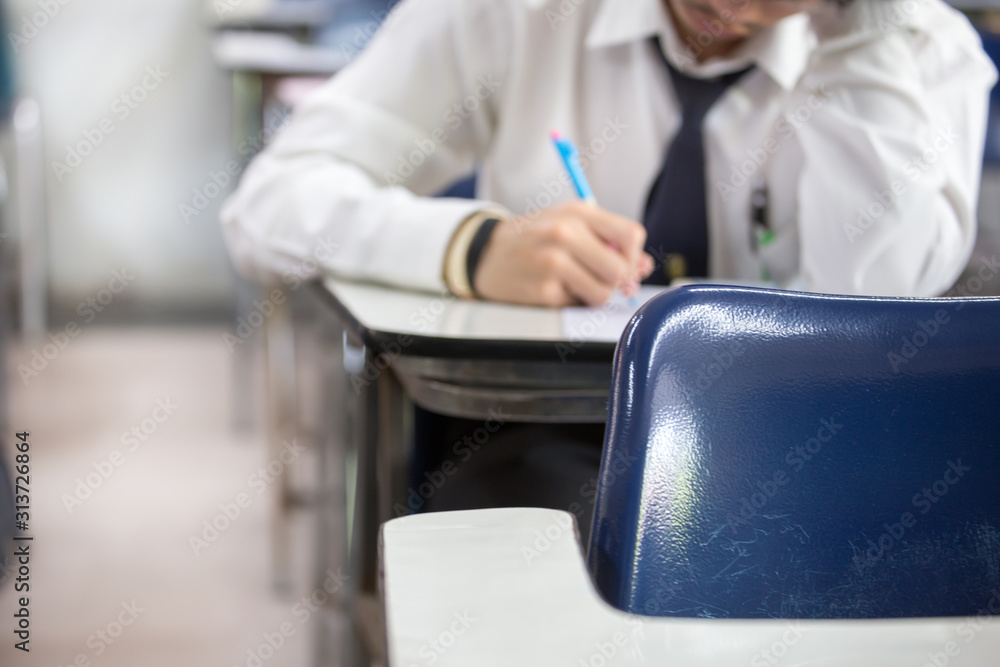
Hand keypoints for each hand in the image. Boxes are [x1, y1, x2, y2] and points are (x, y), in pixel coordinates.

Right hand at [473, 201, 654, 306]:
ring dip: (596, 294)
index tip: (624, 262)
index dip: (634, 255)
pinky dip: (573, 301)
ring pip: (603, 293)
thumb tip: (645, 266)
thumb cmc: (534, 237)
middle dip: (618, 281)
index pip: (631, 235)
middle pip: (620, 269)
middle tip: (605, 280)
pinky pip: (578, 306)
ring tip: (579, 284)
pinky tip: (557, 289)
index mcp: (577, 212)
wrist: (485, 253)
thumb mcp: (569, 223)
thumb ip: (608, 240)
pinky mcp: (542, 291)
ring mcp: (552, 263)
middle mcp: (564, 233)